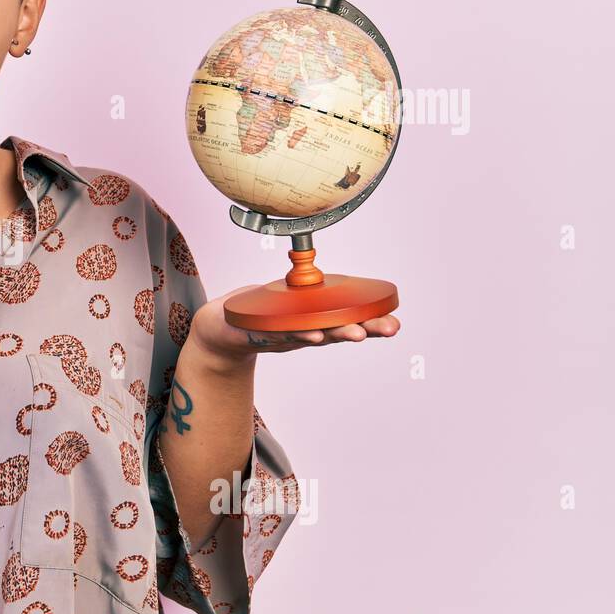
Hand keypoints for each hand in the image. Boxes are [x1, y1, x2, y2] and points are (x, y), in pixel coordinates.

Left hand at [185, 284, 400, 368]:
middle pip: (336, 332)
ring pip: (311, 335)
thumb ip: (316, 292)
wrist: (220, 328)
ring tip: (356, 333)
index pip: (347, 322)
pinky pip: (277, 333)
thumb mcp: (294, 300)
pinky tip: (312, 333)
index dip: (370, 323)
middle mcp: (303, 332)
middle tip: (385, 329)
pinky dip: (296, 333)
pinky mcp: (256, 333)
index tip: (393, 321)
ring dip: (334, 334)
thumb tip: (339, 278)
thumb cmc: (261, 312)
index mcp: (314, 321)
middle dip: (362, 330)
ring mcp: (281, 335)